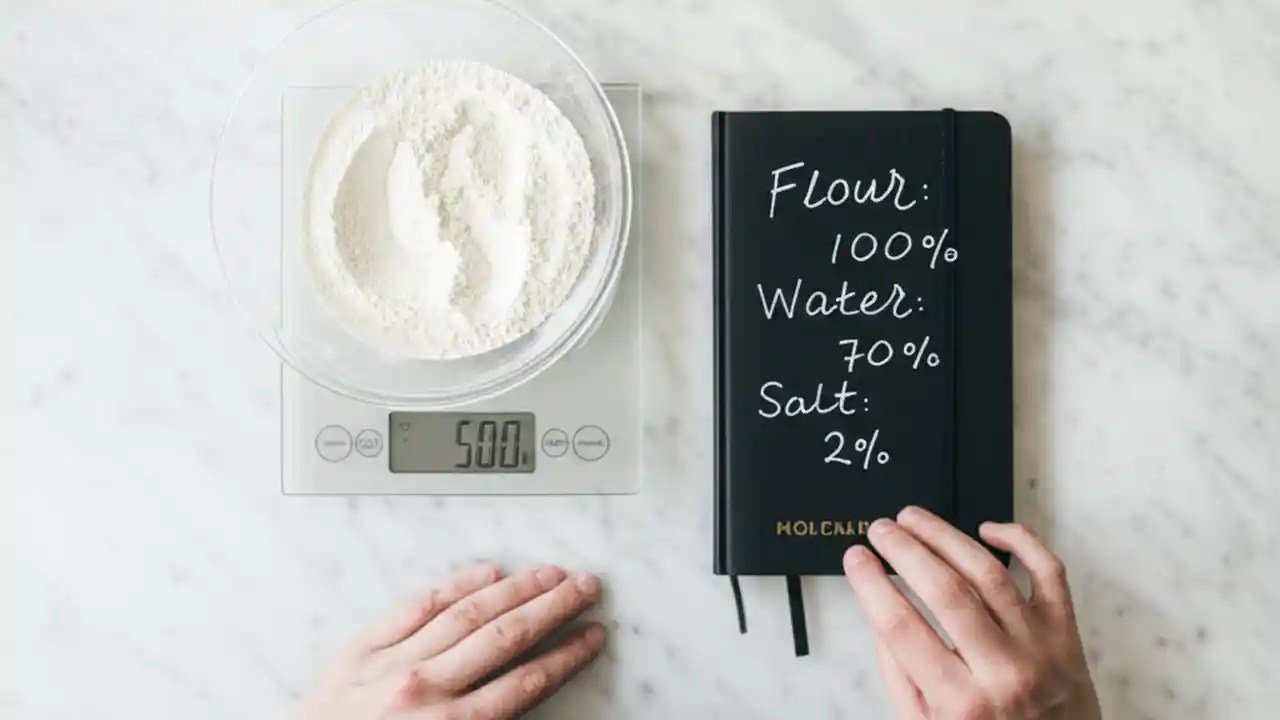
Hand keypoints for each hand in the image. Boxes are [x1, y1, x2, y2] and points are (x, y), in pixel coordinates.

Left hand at [294, 563, 604, 719]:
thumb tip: (524, 694)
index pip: (527, 682)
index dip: (566, 656)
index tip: (590, 637)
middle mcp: (424, 690)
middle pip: (506, 636)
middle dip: (553, 608)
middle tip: (584, 588)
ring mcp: (391, 664)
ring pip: (468, 612)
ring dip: (517, 589)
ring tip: (549, 573)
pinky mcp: (359, 650)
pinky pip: (415, 606)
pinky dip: (454, 586)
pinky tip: (483, 573)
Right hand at [843, 508, 1100, 719]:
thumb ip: (901, 676)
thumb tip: (879, 613)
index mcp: (960, 704)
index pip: (900, 626)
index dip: (870, 584)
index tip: (855, 558)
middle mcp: (1003, 673)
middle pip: (945, 590)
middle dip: (904, 549)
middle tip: (881, 530)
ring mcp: (1040, 649)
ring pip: (989, 572)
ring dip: (946, 536)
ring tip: (915, 519)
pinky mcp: (1068, 635)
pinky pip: (1049, 572)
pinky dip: (1021, 540)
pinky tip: (988, 529)